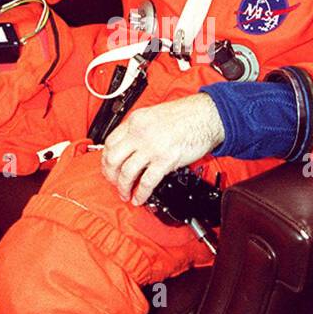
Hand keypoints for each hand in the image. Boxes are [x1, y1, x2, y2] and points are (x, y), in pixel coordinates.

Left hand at [101, 94, 225, 205]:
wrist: (206, 116)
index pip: (110, 142)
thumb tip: (131, 146)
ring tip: (125, 194)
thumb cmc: (186, 115)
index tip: (108, 166)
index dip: (106, 158)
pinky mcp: (165, 160)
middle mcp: (140, 134)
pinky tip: (139, 198)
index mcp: (136, 121)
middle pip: (112, 159)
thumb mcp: (154, 115)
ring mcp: (152, 148)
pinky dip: (140, 194)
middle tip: (114, 182)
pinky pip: (146, 182)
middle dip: (110, 175)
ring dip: (123, 187)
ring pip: (126, 173)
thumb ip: (140, 130)